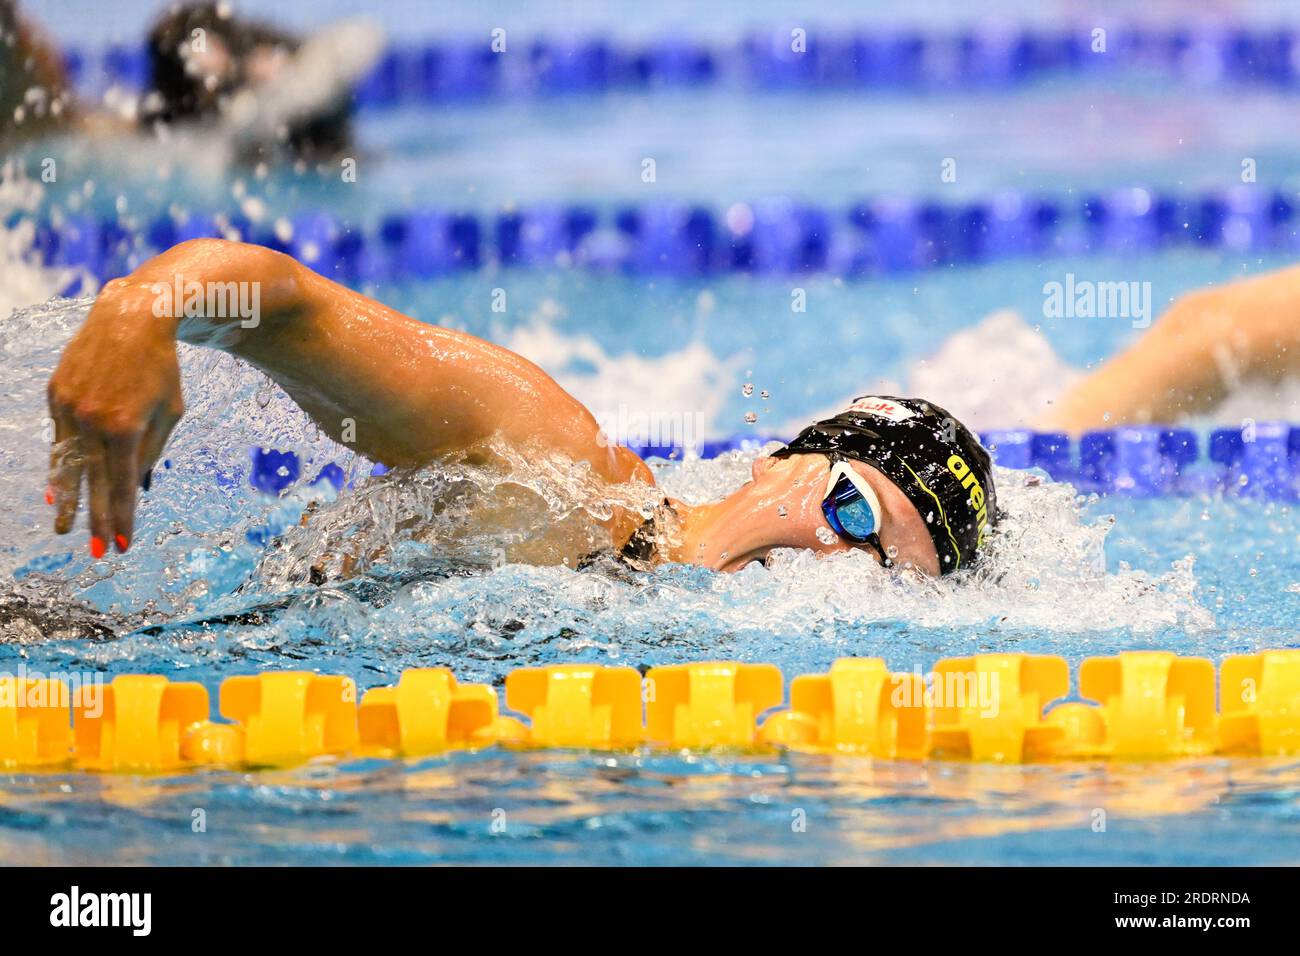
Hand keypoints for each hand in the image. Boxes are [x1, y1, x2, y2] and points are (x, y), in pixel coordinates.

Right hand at [46, 291, 182, 555]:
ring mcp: (68, 407)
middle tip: (97, 550)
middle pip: (92, 482)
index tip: (120, 545)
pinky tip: (57, 488)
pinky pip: (58, 438)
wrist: (131, 317)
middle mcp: (91, 420)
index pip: (121, 485)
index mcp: (124, 427)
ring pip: (67, 463)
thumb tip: (136, 486)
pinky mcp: (55, 395)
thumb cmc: (162, 369)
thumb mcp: (170, 412)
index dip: (121, 517)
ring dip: (68, 499)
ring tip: (66, 528)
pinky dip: (59, 465)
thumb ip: (151, 451)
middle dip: (96, 519)